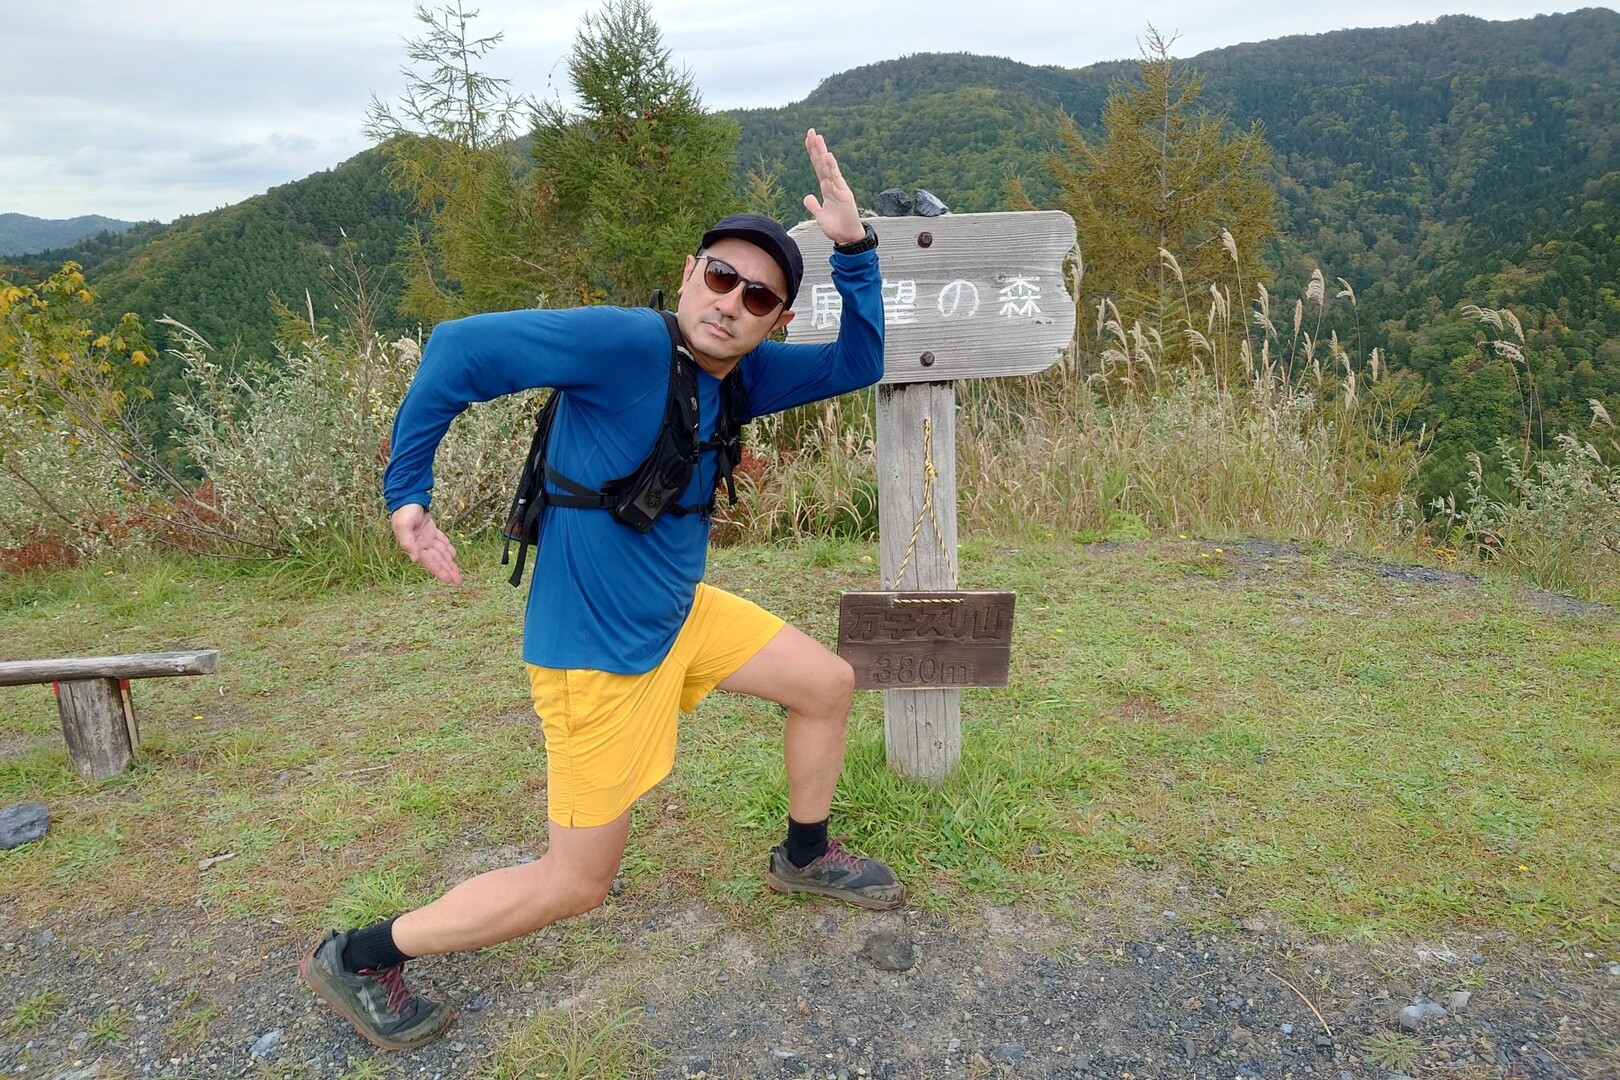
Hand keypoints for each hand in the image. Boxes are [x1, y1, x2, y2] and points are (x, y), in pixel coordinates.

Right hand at [391, 503, 462, 584]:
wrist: (407, 497)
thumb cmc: (404, 511)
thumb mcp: (403, 525)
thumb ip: (407, 542)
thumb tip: (414, 559)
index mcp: (414, 545)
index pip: (429, 561)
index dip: (438, 570)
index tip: (448, 580)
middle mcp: (421, 544)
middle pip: (437, 560)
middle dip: (447, 570)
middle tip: (458, 582)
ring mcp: (426, 538)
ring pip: (440, 553)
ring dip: (449, 563)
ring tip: (458, 574)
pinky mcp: (431, 531)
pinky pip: (441, 542)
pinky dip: (448, 549)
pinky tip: (454, 556)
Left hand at [802, 128, 864, 245]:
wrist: (847, 237)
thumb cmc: (836, 227)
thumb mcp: (819, 215)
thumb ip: (813, 205)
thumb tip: (807, 196)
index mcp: (826, 188)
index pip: (818, 167)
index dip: (812, 154)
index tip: (808, 140)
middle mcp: (832, 185)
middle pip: (822, 163)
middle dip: (816, 147)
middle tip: (811, 131)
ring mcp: (838, 188)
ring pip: (828, 167)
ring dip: (822, 152)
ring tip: (818, 137)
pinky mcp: (844, 193)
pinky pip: (836, 178)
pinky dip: (832, 167)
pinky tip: (828, 155)